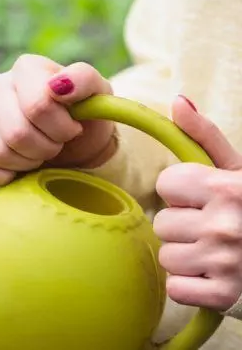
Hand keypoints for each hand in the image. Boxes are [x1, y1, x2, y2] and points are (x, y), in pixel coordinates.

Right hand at [0, 54, 116, 184]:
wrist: (74, 143)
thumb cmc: (85, 117)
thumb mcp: (98, 94)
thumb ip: (83, 80)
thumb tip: (58, 86)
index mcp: (27, 68)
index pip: (37, 106)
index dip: (60, 128)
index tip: (73, 129)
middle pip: (16, 133)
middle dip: (45, 148)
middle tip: (57, 145)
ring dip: (27, 162)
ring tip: (40, 154)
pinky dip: (2, 175)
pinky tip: (17, 168)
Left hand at [154, 95, 241, 313]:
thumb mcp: (238, 169)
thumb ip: (205, 136)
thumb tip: (177, 101)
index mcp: (226, 188)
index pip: (165, 184)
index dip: (181, 192)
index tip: (203, 197)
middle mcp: (225, 224)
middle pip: (162, 223)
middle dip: (183, 225)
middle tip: (213, 228)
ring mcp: (225, 262)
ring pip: (167, 256)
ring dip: (186, 256)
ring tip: (214, 252)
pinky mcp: (224, 295)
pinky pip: (175, 289)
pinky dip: (190, 286)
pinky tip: (212, 276)